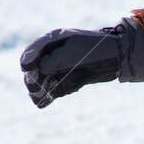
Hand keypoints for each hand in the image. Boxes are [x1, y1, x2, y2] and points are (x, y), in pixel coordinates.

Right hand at [20, 18, 143, 107]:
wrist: (118, 57)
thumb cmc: (96, 48)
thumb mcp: (75, 51)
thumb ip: (56, 59)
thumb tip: (39, 68)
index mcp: (54, 40)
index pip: (34, 50)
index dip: (28, 59)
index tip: (25, 68)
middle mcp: (54, 53)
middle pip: (36, 67)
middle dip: (33, 77)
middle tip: (33, 88)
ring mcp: (61, 67)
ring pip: (43, 80)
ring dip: (38, 89)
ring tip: (37, 99)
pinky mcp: (69, 80)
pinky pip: (54, 89)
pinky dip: (48, 96)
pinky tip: (42, 104)